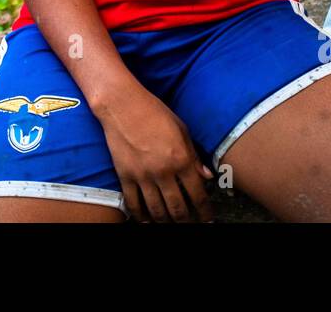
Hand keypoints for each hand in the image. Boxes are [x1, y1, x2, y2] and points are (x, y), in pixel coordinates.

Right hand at [96, 85, 214, 221]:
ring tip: (170, 223)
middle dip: (186, 221)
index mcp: (181, 159)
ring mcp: (142, 175)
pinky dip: (140, 215)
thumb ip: (194, 156)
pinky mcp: (125, 176)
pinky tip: (146, 220)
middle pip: (177, 208)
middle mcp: (163, 171)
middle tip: (190, 224)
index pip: (197, 194)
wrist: (122, 105)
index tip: (207, 219)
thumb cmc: (154, 112)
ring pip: (156, 210)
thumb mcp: (181, 130)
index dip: (205, 212)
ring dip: (165, 221)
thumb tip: (207, 176)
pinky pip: (133, 203)